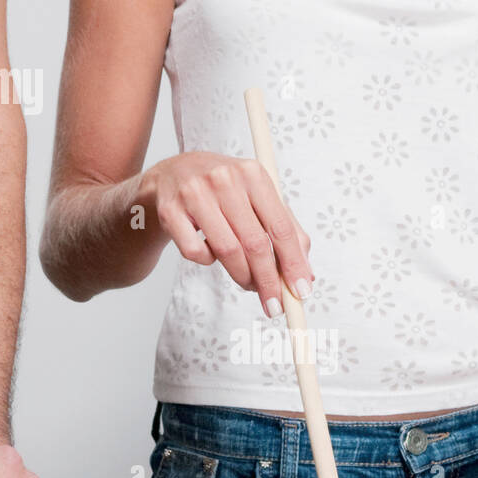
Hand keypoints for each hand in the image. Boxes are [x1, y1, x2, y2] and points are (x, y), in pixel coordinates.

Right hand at [142, 152, 313, 316]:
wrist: (172, 173)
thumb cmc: (222, 190)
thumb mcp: (257, 197)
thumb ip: (285, 230)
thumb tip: (306, 273)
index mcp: (252, 173)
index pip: (280, 227)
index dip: (294, 263)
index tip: (301, 291)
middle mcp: (224, 179)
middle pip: (255, 243)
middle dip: (268, 280)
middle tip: (275, 304)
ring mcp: (194, 193)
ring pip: (226, 250)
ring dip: (242, 276)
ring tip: (248, 284)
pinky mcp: (170, 211)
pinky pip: (196, 252)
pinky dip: (208, 261)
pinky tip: (210, 252)